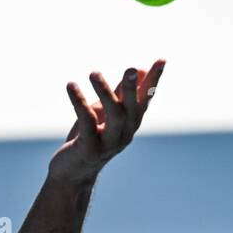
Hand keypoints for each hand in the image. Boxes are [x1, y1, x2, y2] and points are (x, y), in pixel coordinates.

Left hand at [48, 59, 164, 184]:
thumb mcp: (107, 113)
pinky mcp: (90, 149)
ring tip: (93, 73)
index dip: (154, 81)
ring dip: (105, 92)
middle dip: (133, 89)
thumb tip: (139, 69)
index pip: (146, 99)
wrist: (72, 173)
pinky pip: (87, 123)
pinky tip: (71, 86)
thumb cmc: (91, 138)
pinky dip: (79, 103)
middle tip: (131, 68)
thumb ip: (122, 94)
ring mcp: (109, 143)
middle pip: (132, 109)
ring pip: (114, 116)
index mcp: (131, 123)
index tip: (162, 59)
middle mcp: (124, 133)